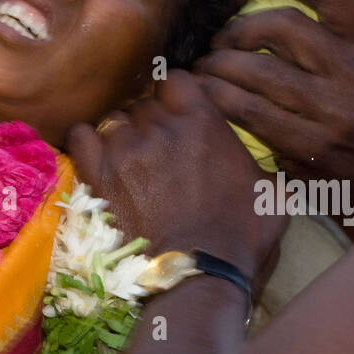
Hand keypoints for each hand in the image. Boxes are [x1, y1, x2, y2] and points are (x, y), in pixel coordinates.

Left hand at [68, 71, 281, 279]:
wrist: (196, 272)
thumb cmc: (240, 235)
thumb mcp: (272, 192)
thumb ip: (261, 162)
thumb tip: (267, 162)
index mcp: (203, 120)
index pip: (176, 81)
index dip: (174, 98)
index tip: (176, 118)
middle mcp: (161, 126)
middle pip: (143, 104)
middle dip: (149, 123)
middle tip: (154, 152)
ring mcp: (125, 148)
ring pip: (114, 121)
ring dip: (120, 137)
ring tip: (128, 163)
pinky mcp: (97, 174)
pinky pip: (81, 136)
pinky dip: (88, 144)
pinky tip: (99, 161)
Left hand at [196, 0, 353, 238]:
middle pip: (284, 25)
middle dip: (241, 26)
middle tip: (220, 37)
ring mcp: (334, 112)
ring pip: (258, 70)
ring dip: (220, 64)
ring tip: (207, 65)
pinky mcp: (306, 145)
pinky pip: (248, 110)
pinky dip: (219, 97)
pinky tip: (209, 93)